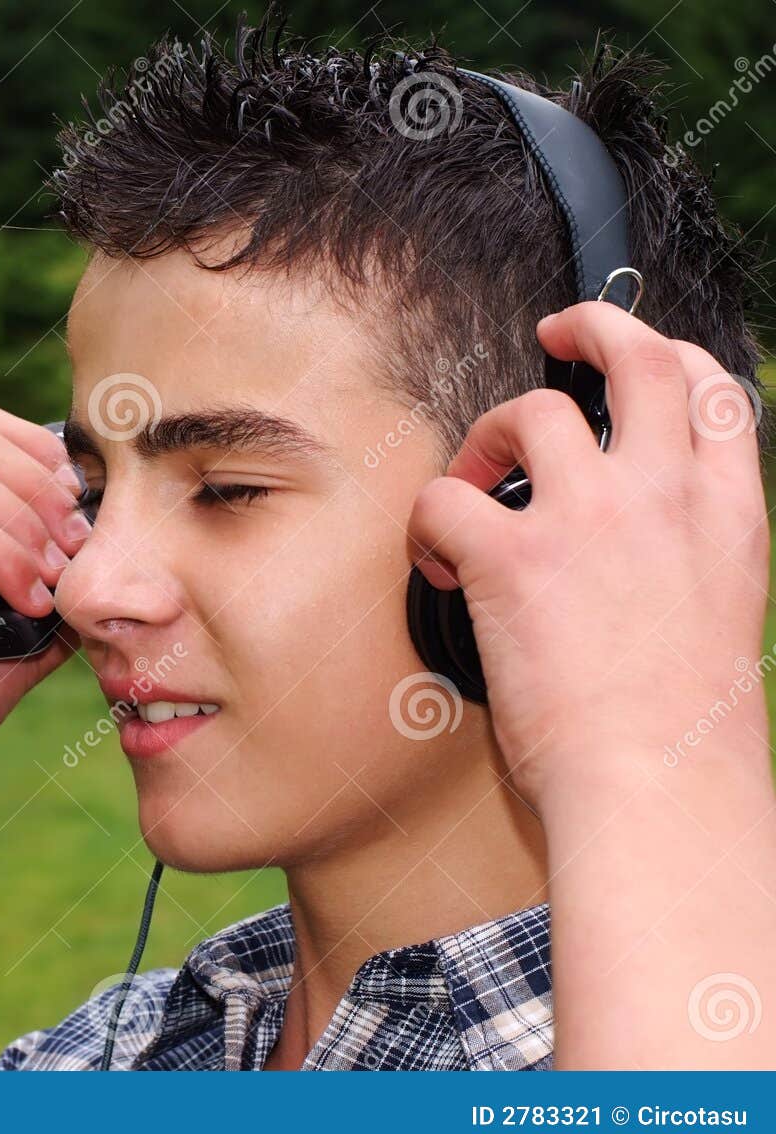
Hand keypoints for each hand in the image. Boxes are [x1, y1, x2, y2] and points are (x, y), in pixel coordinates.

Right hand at [0, 405, 88, 779]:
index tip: (86, 519)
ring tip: (54, 582)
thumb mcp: (26, 631)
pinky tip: (26, 599)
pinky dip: (0, 555)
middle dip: (46, 491)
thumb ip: (59, 582)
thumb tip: (114, 548)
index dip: (47, 459)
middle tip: (77, 553)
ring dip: (27, 526)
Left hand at [407, 301, 769, 806]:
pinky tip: (437, 559)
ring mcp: (589, 519)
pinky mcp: (512, 558)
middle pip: (637, 358)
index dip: (668, 357)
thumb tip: (637, 541)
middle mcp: (664, 498)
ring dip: (489, 437)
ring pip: (530, 411)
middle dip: (593, 323)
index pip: (715, 392)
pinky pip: (445, 496)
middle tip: (553, 331)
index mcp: (729, 515)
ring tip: (475, 482)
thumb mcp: (719, 615)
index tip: (632, 359)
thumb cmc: (682, 731)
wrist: (658, 786)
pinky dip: (428, 520)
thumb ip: (686, 553)